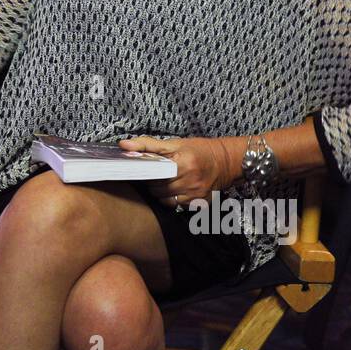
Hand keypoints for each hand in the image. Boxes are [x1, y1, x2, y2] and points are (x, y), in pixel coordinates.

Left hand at [118, 135, 235, 208]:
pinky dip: (172, 199)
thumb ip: (147, 144)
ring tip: (164, 182)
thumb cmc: (198, 150)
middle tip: (155, 175)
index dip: (145, 174)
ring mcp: (196, 194)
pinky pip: (177, 206)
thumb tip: (124, 145)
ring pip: (165, 200)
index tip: (143, 171)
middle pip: (158, 189)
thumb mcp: (174, 143)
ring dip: (160, 193)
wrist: (226, 161)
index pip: (152, 175)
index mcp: (182, 163)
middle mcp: (190, 180)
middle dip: (152, 183)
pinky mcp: (199, 204)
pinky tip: (176, 189)